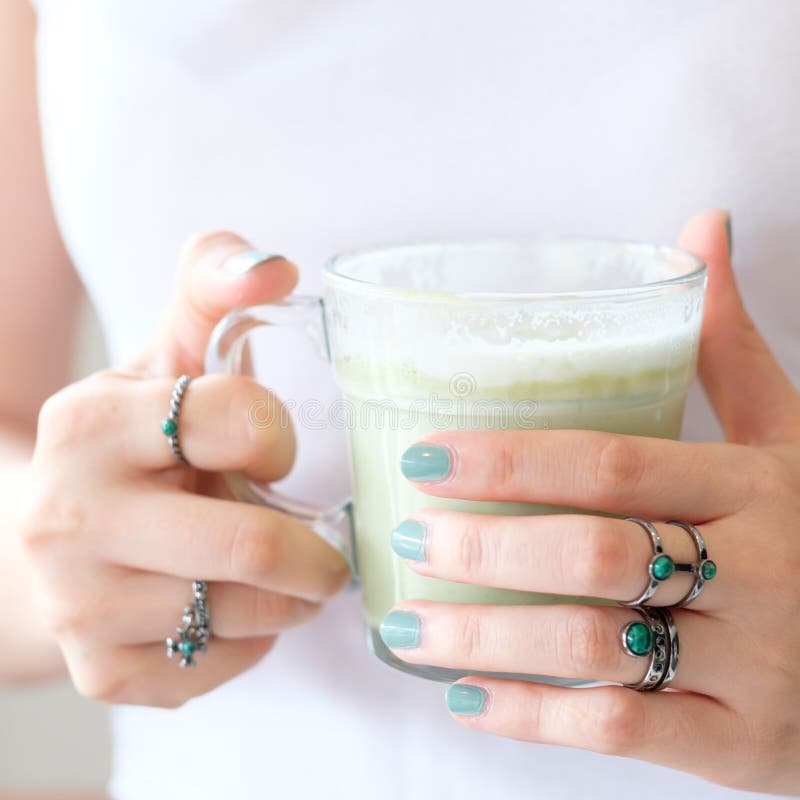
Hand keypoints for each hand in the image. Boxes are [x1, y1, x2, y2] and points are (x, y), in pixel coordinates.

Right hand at [19, 232, 349, 706]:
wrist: (64, 532)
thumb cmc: (140, 439)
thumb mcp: (168, 354)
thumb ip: (214, 286)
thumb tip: (278, 267)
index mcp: (89, 423)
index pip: (242, 422)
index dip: (280, 438)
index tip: (273, 452)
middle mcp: (68, 518)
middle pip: (250, 547)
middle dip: (315, 551)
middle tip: (326, 547)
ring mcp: (78, 605)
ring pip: (245, 614)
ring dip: (290, 596)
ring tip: (282, 574)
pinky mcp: (99, 670)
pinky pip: (223, 665)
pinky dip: (255, 640)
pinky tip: (233, 609)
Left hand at [381, 211, 799, 793]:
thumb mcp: (786, 439)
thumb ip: (729, 346)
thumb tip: (701, 229)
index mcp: (759, 487)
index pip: (614, 463)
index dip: (510, 459)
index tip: (425, 456)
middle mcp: (762, 572)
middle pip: (593, 552)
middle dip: (484, 548)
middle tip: (407, 538)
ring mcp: (753, 666)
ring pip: (593, 646)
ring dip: (484, 636)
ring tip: (407, 627)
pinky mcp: (738, 744)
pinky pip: (617, 733)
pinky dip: (530, 714)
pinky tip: (466, 697)